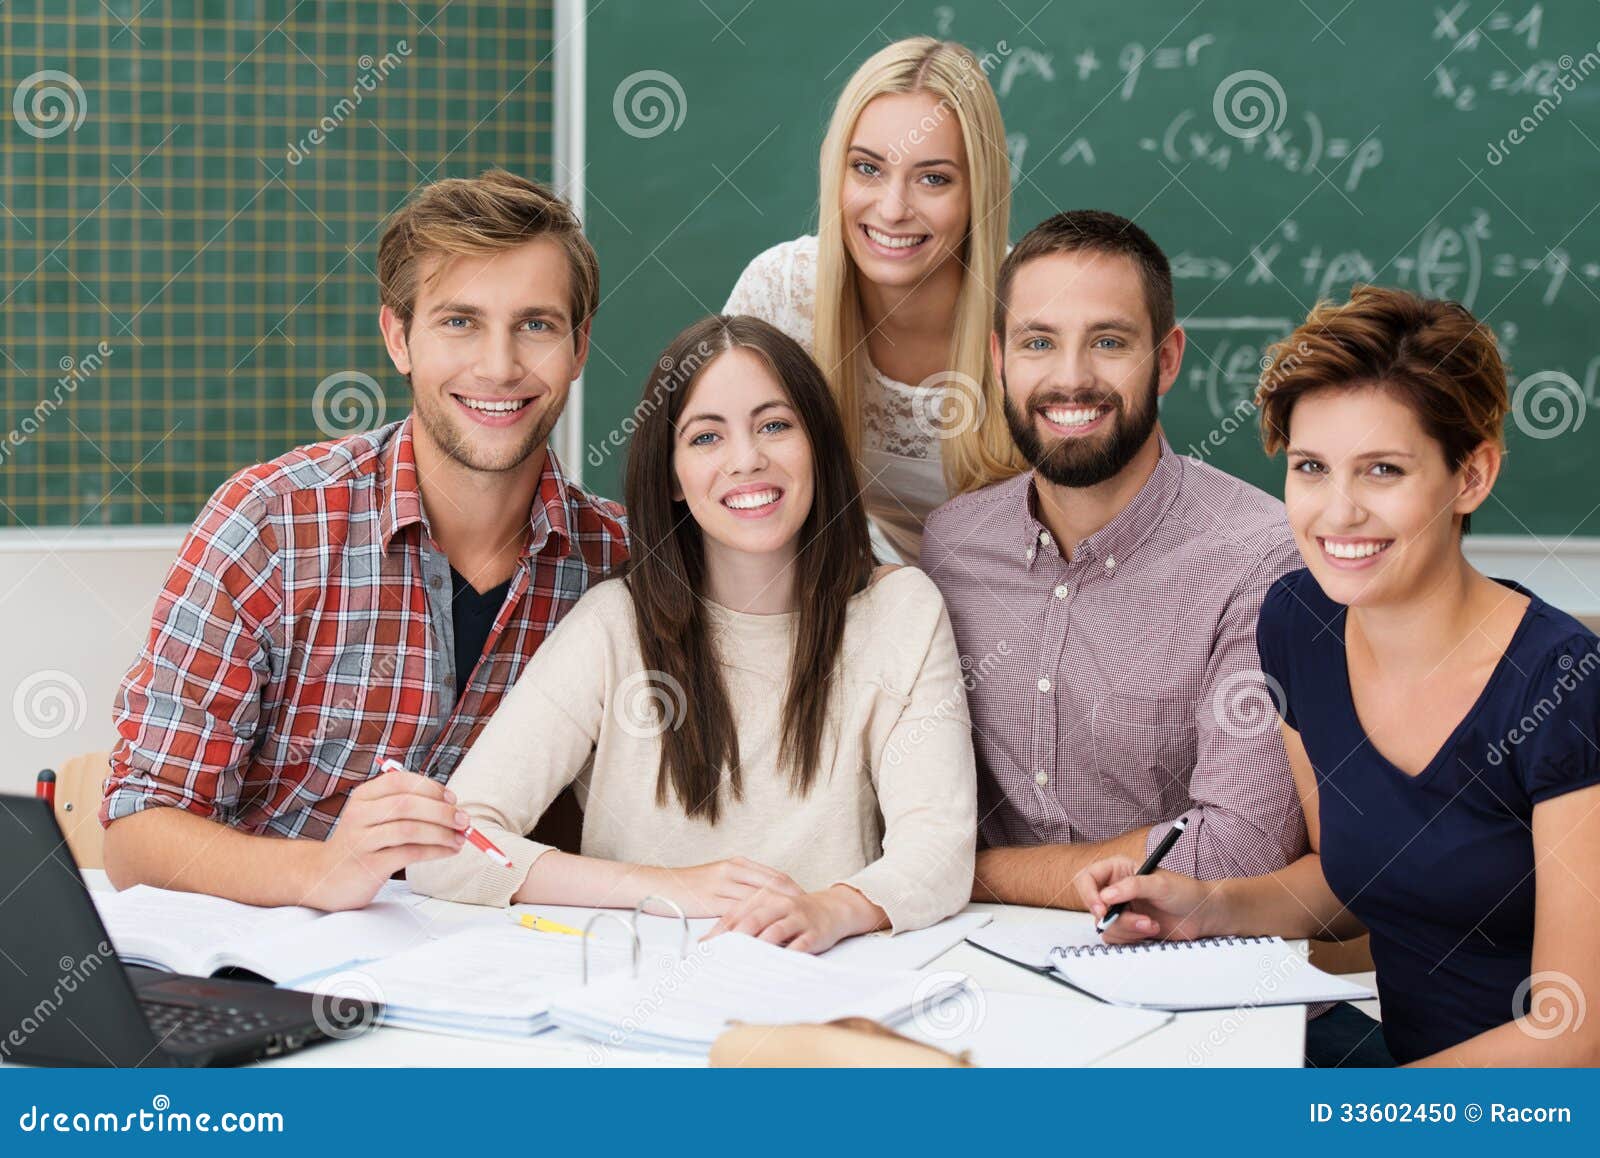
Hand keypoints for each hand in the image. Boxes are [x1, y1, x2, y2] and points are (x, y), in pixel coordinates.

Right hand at [301, 767, 466, 910]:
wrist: (325, 877)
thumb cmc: (362, 844)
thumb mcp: (375, 817)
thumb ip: (407, 807)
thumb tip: (453, 806)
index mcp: (363, 796)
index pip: (400, 781)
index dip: (431, 787)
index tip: (452, 798)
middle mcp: (359, 814)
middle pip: (407, 804)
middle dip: (442, 811)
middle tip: (464, 820)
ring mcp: (361, 840)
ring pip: (409, 829)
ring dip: (441, 833)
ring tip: (460, 839)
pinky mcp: (367, 865)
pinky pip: (408, 853)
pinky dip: (435, 850)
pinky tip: (448, 851)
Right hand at [649, 857, 802, 917]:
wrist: (656, 884)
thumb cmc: (687, 886)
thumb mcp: (717, 880)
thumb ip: (738, 888)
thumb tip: (760, 902)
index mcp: (737, 864)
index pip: (775, 876)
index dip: (793, 890)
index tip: (807, 903)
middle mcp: (733, 871)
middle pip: (773, 886)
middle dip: (793, 902)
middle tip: (808, 917)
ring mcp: (723, 885)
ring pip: (759, 900)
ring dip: (776, 915)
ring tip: (793, 930)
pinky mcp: (711, 901)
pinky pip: (739, 914)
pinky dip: (754, 925)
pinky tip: (764, 937)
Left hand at [704, 884, 885, 953]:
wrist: (831, 908)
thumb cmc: (792, 912)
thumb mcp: (767, 910)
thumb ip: (742, 921)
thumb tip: (709, 942)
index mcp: (764, 897)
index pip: (737, 912)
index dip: (719, 930)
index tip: (703, 947)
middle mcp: (780, 904)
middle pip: (754, 919)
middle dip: (736, 938)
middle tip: (720, 955)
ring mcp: (798, 917)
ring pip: (775, 931)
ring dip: (759, 947)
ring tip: (744, 963)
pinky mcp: (814, 932)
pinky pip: (800, 945)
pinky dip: (788, 956)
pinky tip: (777, 967)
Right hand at [1073, 856, 1219, 943]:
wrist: (1201, 915)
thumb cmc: (1184, 892)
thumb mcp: (1159, 884)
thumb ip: (1132, 887)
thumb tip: (1106, 897)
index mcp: (1118, 869)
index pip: (1087, 878)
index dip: (1089, 894)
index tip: (1102, 908)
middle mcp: (1115, 889)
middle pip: (1093, 905)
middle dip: (1115, 917)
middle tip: (1139, 920)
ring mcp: (1120, 909)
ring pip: (1104, 925)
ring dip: (1128, 929)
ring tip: (1152, 924)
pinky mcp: (1126, 928)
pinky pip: (1114, 937)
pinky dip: (1132, 937)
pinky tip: (1151, 929)